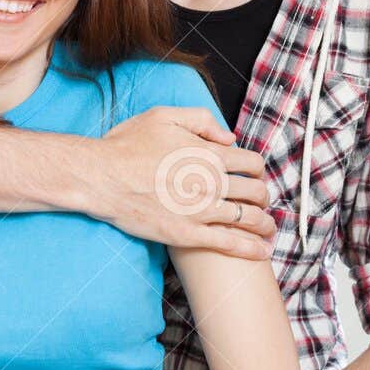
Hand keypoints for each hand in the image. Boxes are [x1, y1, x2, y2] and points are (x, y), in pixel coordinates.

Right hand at [95, 106, 274, 258]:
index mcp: (208, 154)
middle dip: (264, 198)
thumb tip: (229, 137)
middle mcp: (211, 182)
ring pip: (249, 219)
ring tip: (269, 231)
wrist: (100, 177)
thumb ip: (202, 121)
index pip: (252, 163)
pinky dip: (251, 248)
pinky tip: (262, 253)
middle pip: (256, 192)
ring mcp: (200, 210)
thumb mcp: (164, 116)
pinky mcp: (186, 233)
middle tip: (262, 204)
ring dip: (265, 225)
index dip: (258, 171)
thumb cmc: (126, 145)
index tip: (255, 177)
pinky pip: (228, 243)